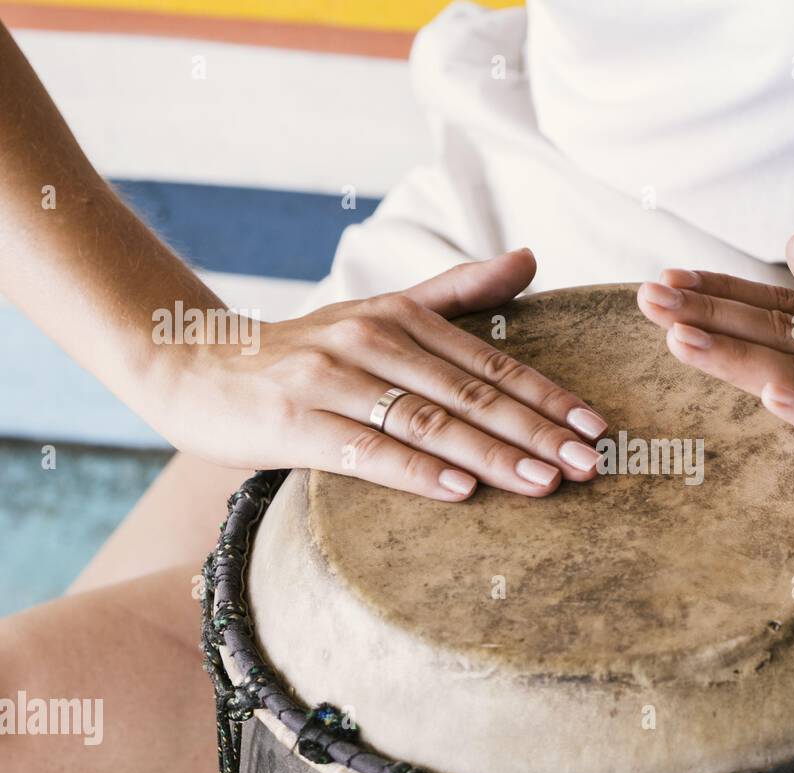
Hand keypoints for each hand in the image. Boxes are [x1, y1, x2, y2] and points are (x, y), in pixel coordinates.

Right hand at [158, 248, 607, 500]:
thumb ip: (456, 292)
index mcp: (400, 316)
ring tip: (545, 483)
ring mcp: (330, 379)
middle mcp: (371, 339)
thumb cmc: (305, 350)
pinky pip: (365, 450)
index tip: (595, 427)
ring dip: (492, 454)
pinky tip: (460, 490)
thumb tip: (529, 257)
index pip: (490, 361)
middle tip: (589, 464)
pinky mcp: (292, 421)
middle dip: (536, 430)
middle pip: (469, 393)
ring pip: (427, 421)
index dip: (547, 395)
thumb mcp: (382, 310)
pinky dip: (416, 470)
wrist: (194, 364)